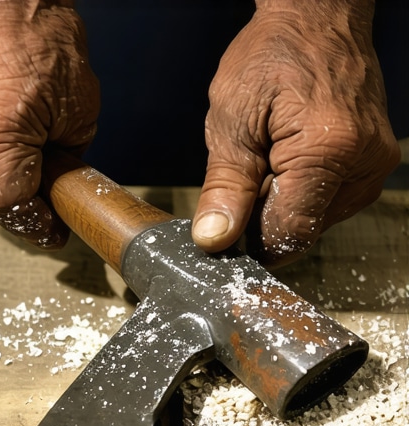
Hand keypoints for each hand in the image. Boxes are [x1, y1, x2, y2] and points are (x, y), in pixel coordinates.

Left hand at [192, 1, 399, 266]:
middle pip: (303, 228)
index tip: (226, 232)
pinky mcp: (370, 163)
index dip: (253, 240)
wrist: (316, 18)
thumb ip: (225, 186)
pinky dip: (300, 192)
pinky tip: (284, 161)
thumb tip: (214, 239)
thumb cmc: (272, 56)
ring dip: (282, 203)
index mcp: (327, 152)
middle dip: (264, 216)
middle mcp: (363, 166)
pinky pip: (329, 200)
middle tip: (243, 178)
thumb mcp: (233, 121)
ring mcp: (372, 165)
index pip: (289, 232)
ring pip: (316, 217)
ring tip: (266, 160)